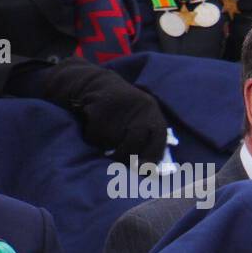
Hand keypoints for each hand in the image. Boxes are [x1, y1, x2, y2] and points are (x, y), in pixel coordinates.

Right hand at [41, 58, 167, 163]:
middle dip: (125, 157)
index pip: (159, 140)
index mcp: (153, 112)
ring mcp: (121, 107)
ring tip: (104, 134)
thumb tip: (149, 169)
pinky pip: (95, 135)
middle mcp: (141, 108)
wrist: (94, 83)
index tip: (143, 169)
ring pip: (113, 141)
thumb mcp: (139, 117)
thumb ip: (146, 137)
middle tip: (116, 160)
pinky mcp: (101, 107)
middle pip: (134, 143)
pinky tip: (92, 125)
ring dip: (106, 145)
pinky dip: (92, 137)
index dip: (152, 157)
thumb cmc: (120, 109)